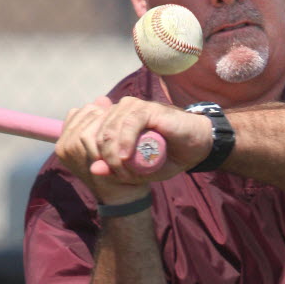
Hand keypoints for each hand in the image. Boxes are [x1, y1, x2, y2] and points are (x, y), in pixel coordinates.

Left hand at [70, 96, 212, 180]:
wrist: (195, 147)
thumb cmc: (166, 158)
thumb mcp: (137, 170)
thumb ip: (116, 169)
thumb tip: (93, 169)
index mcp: (112, 122)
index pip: (89, 135)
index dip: (93, 156)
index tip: (107, 175)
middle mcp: (119, 111)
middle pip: (96, 134)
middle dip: (104, 158)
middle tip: (119, 175)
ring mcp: (132, 108)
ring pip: (110, 129)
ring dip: (114, 154)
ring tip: (124, 170)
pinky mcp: (147, 108)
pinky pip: (128, 123)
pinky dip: (126, 141)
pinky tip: (127, 157)